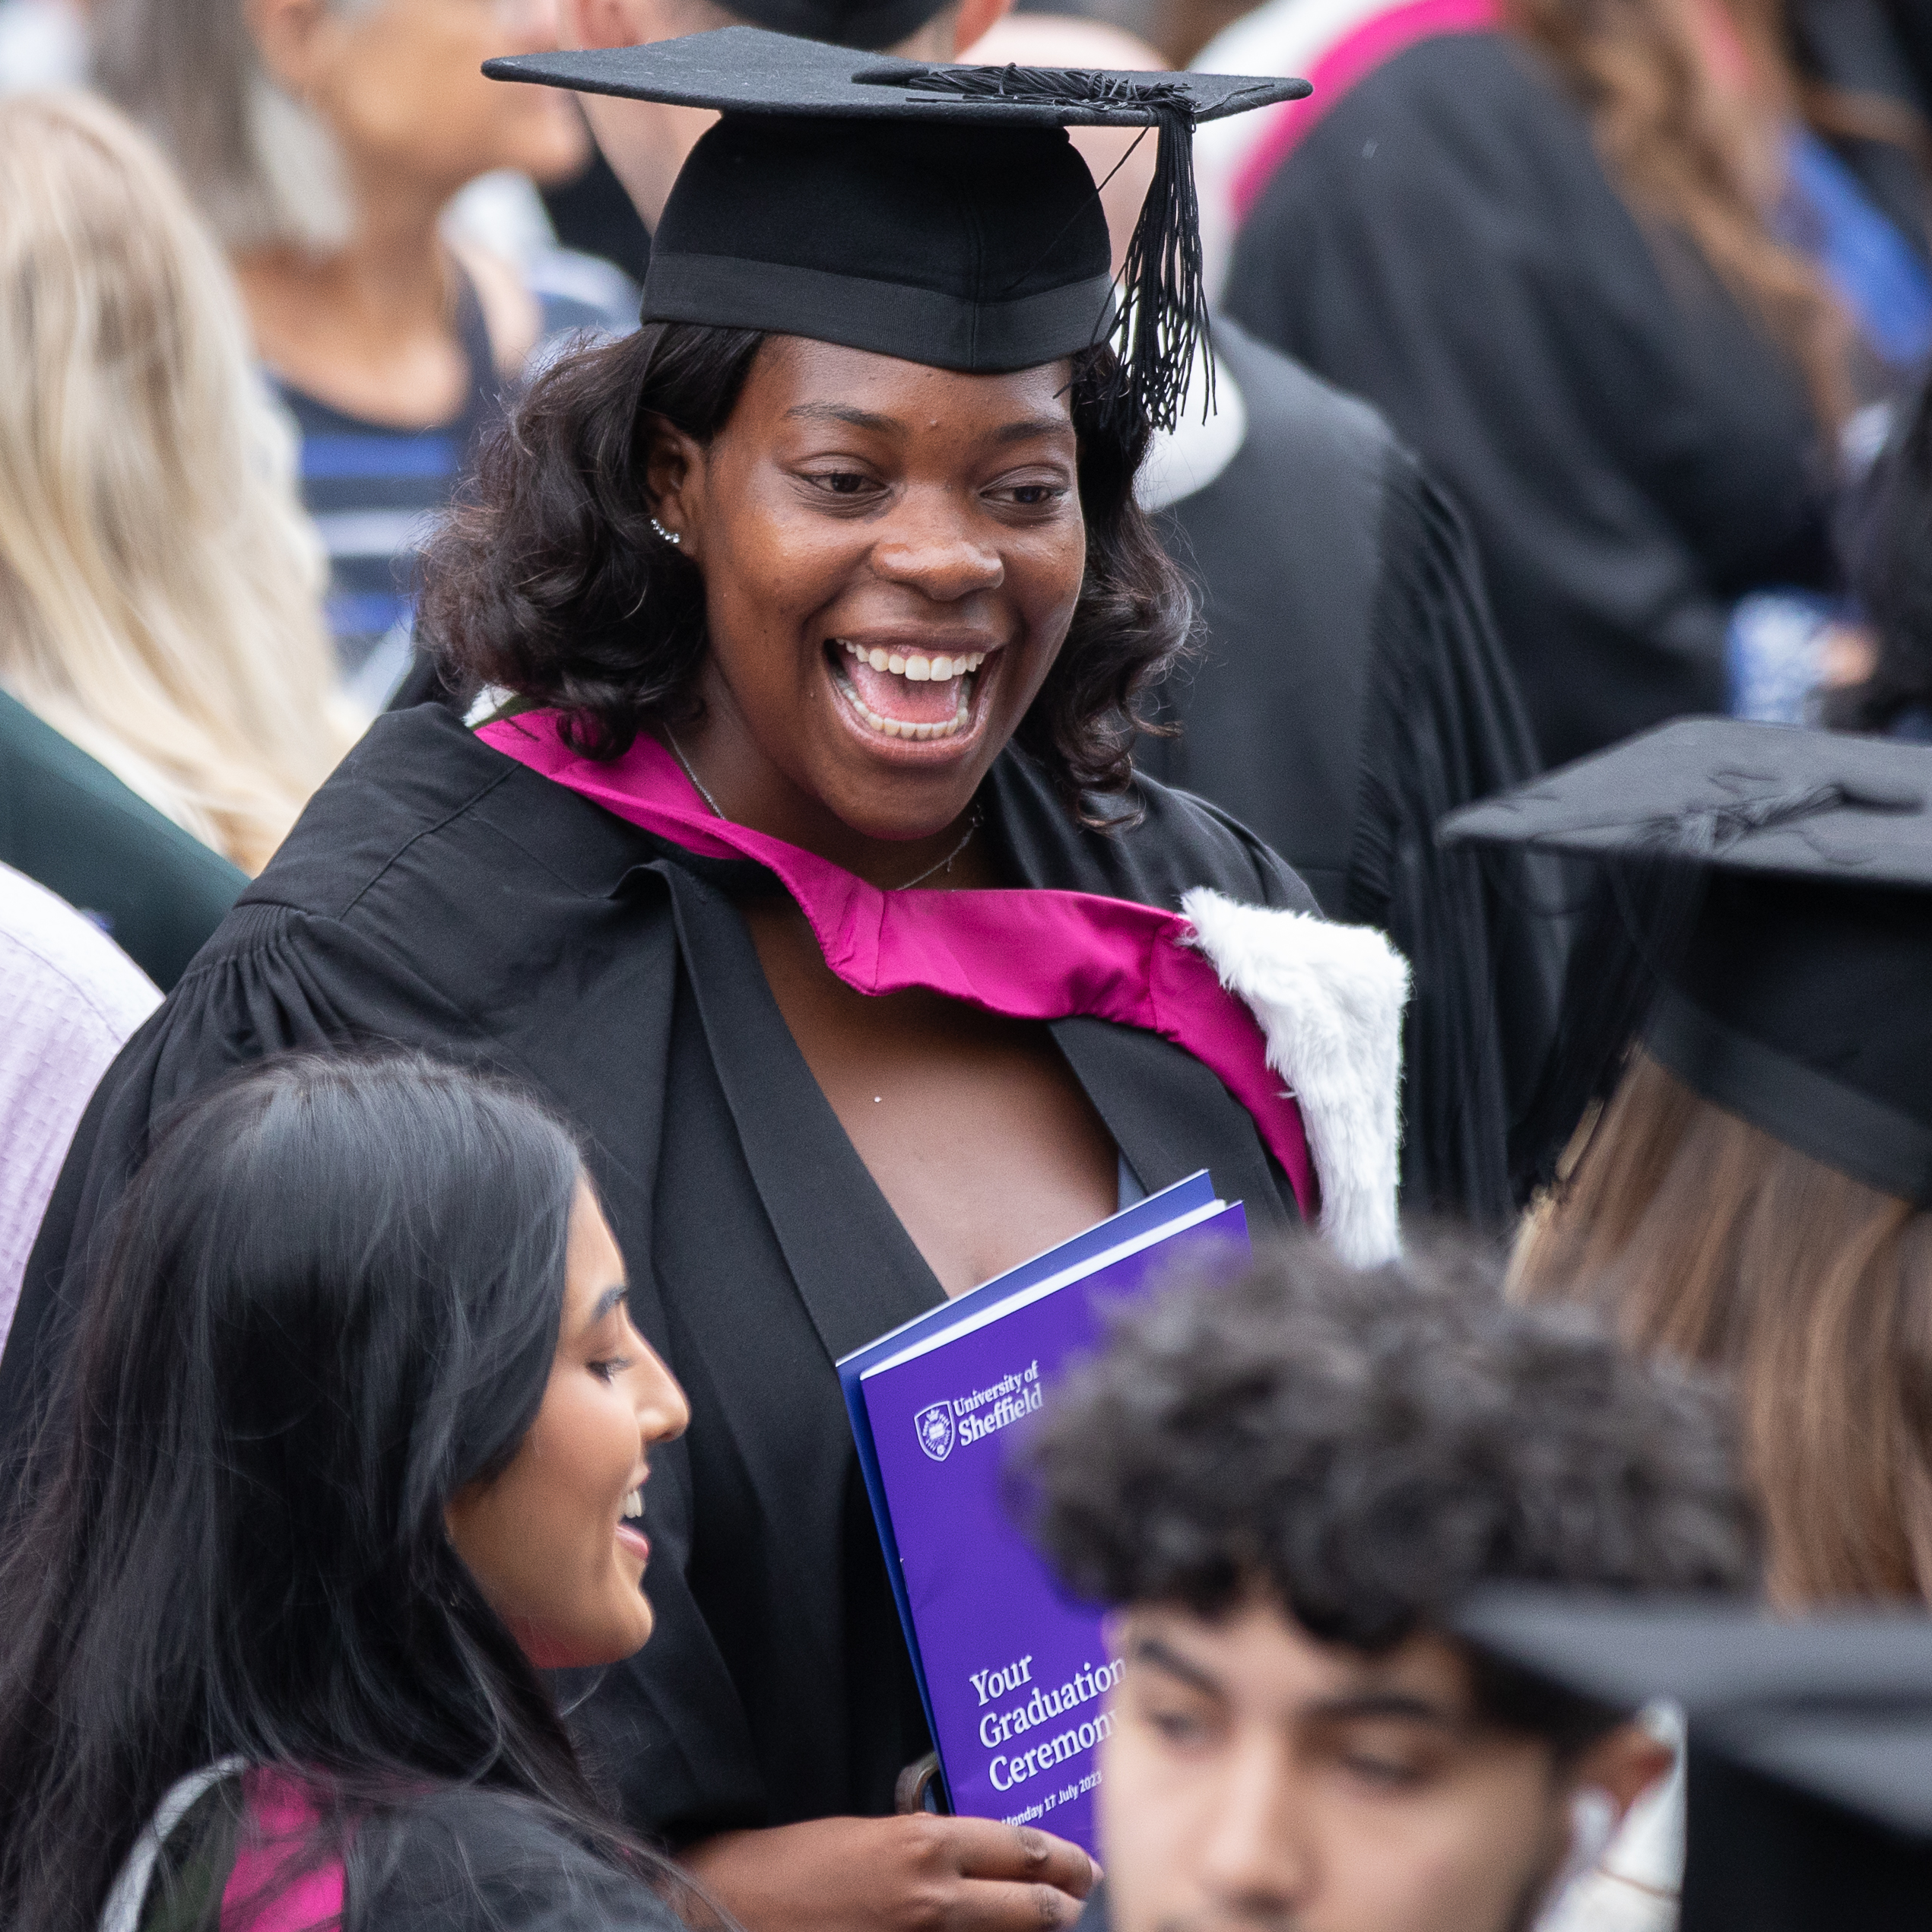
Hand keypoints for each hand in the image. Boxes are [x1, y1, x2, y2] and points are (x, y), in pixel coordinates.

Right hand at [679, 1814, 1100, 1931]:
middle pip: (1034, 1908)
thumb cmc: (790, 1868)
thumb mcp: (865, 1836)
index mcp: (922, 1846)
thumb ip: (924, 1849)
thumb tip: (970, 1863)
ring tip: (1046, 1927)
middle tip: (1081, 1898)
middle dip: (1066, 1903)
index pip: (1020, 1848)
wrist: (729, 1911)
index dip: (1060, 1858)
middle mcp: (933, 1899)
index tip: (1079, 1864)